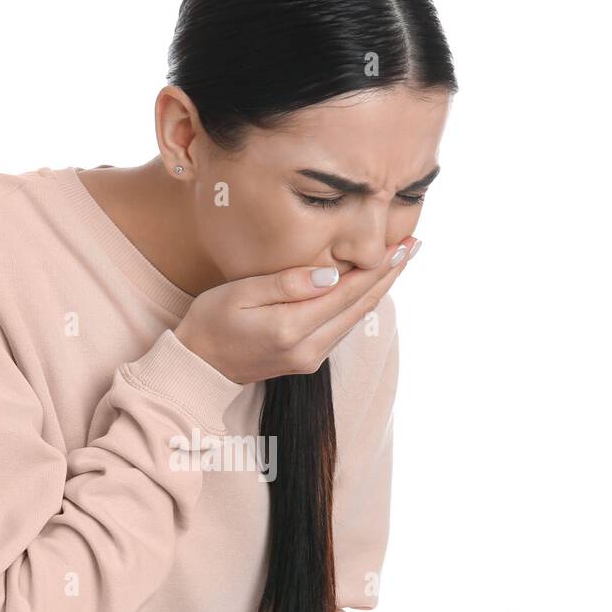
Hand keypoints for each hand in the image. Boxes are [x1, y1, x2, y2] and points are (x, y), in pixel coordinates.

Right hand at [174, 236, 420, 384]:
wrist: (197, 367)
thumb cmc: (209, 322)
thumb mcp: (239, 293)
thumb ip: (286, 284)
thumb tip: (331, 275)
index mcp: (291, 328)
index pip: (347, 292)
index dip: (378, 267)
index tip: (403, 243)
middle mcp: (308, 349)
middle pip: (360, 307)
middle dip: (389, 275)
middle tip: (414, 245)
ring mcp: (310, 358)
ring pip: (355, 319)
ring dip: (380, 289)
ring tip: (399, 261)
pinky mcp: (307, 360)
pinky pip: (342, 327)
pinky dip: (361, 304)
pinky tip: (370, 287)